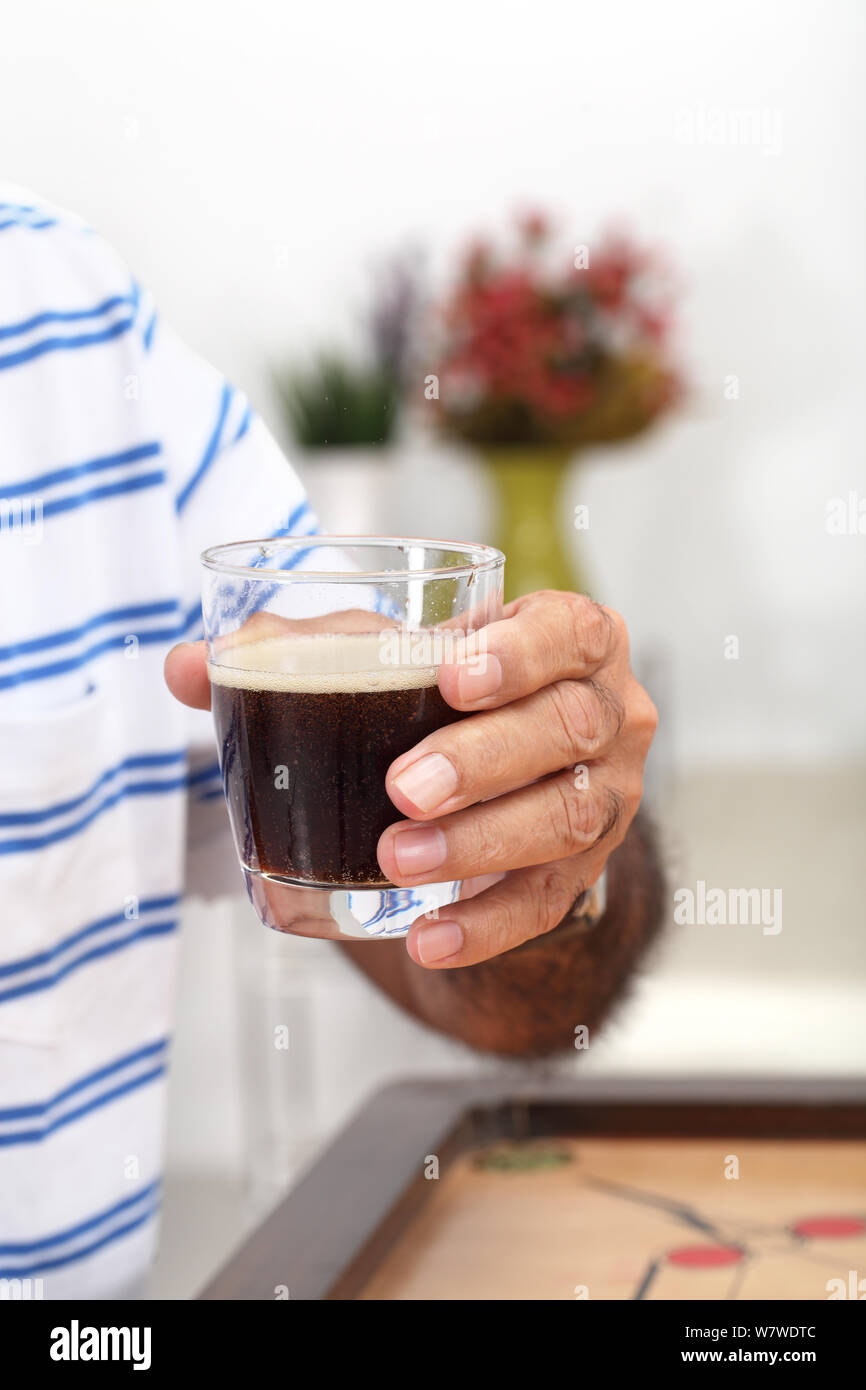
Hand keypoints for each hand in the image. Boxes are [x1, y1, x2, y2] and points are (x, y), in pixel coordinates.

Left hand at [164, 590, 656, 970]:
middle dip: (482, 760)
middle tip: (403, 786)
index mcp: (571, 641)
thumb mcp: (389, 658)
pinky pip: (546, 904)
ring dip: (478, 844)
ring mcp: (605, 796)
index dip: (520, 653)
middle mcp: (606, 715)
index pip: (570, 633)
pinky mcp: (586, 871)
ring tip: (395, 859)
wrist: (514, 778)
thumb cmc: (448, 698)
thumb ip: (298, 652)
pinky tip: (429, 938)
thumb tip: (186, 667)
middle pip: (565, 731)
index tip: (449, 675)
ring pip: (562, 819)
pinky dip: (485, 925)